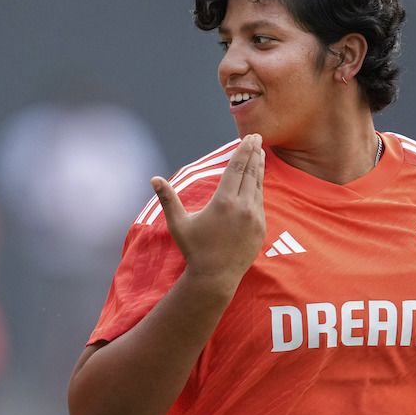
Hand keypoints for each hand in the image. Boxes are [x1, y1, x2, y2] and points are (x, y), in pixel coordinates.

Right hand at [153, 134, 265, 283]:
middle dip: (254, 153)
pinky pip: (260, 202)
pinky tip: (257, 182)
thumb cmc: (194, 249)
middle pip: (251, 173)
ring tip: (260, 154)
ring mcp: (255, 218)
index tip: (249, 138)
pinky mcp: (261, 228)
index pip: (237, 168)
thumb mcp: (178, 223)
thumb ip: (168, 199)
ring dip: (259, 169)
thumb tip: (154, 179)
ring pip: (258, 186)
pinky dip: (259, 188)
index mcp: (224, 202)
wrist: (215, 277)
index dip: (244, 151)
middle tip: (258, 137)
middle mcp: (243, 207)